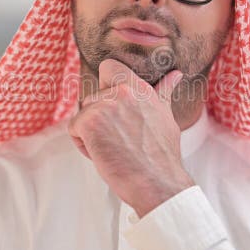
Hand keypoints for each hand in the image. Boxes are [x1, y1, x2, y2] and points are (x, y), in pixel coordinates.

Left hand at [68, 59, 194, 216]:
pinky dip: (84, 146)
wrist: (157, 182)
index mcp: (140, 87)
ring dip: (92, 134)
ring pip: (82, 115)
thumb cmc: (161, 155)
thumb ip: (163, 92)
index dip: (104, 87)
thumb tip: (176, 74)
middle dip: (99, 120)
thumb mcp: (165, 116)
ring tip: (115, 148)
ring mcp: (104, 105)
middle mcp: (122, 91)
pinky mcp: (89, 121)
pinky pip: (74, 129)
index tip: (115, 110)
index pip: (109, 67)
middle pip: (91, 98)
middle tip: (121, 139)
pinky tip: (105, 154)